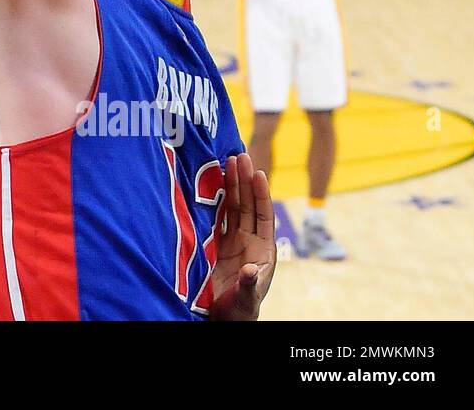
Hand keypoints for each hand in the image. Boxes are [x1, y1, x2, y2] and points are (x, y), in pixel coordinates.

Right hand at [208, 153, 276, 320]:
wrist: (223, 318)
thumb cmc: (239, 312)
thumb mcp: (245, 300)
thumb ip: (249, 284)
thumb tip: (250, 269)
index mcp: (262, 250)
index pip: (263, 216)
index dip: (260, 194)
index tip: (257, 173)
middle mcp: (248, 240)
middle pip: (247, 205)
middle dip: (244, 181)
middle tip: (239, 156)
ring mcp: (232, 240)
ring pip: (232, 206)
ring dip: (230, 185)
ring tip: (227, 160)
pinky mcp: (215, 243)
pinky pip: (216, 215)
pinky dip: (214, 198)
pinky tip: (210, 182)